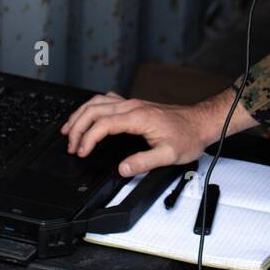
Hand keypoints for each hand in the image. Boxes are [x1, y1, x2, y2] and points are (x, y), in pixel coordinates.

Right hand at [60, 92, 215, 176]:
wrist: (200, 122)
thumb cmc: (187, 136)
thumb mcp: (169, 155)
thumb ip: (144, 162)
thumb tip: (123, 169)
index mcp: (138, 117)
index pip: (103, 124)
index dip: (88, 139)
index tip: (81, 152)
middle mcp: (132, 106)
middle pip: (94, 110)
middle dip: (77, 127)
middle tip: (70, 146)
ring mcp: (132, 103)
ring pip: (97, 102)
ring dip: (80, 115)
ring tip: (69, 130)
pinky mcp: (134, 105)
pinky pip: (106, 100)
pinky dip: (91, 108)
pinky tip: (87, 116)